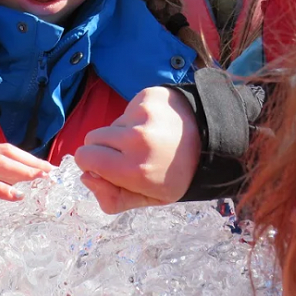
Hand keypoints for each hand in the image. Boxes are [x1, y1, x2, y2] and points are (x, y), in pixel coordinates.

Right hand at [74, 86, 199, 213]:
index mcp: (134, 170)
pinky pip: (127, 110)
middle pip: (92, 138)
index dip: (93, 164)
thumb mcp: (149, 199)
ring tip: (148, 141)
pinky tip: (155, 126)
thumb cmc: (175, 174)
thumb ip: (112, 198)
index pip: (85, 158)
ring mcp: (143, 114)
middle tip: (130, 155)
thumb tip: (86, 178)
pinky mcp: (147, 96)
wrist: (210, 141)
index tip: (108, 167)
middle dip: (104, 148)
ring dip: (122, 133)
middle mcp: (137, 139)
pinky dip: (136, 118)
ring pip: (110, 124)